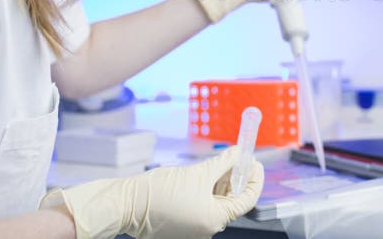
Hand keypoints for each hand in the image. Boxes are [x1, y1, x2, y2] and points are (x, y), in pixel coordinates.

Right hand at [40, 146, 263, 238]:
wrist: (126, 204)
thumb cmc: (161, 191)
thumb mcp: (198, 173)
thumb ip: (223, 164)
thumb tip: (238, 153)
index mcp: (214, 220)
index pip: (247, 199)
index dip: (254, 178)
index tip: (255, 161)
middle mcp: (207, 229)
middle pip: (232, 201)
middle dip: (237, 178)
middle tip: (239, 157)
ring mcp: (194, 229)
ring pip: (217, 203)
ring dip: (222, 183)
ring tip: (224, 162)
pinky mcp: (183, 225)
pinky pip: (203, 206)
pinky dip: (209, 190)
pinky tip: (208, 174)